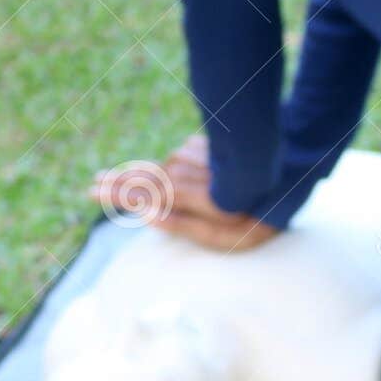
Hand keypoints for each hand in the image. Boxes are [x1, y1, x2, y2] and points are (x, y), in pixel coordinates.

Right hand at [89, 135, 278, 252]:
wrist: (288, 177)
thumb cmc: (256, 216)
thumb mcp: (223, 235)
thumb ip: (182, 226)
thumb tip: (146, 214)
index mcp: (184, 193)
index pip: (140, 193)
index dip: (115, 193)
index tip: (91, 191)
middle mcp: (184, 168)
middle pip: (144, 176)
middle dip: (120, 181)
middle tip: (95, 184)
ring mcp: (194, 153)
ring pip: (164, 167)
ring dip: (150, 174)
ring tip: (128, 181)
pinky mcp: (207, 145)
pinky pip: (183, 158)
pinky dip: (179, 168)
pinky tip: (183, 175)